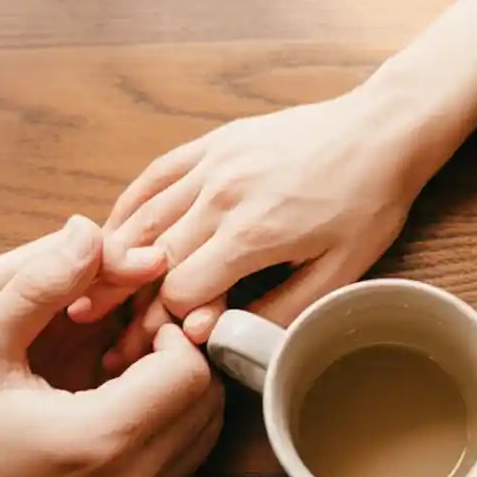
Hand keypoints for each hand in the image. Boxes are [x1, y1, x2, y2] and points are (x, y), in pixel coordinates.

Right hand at [0, 216, 222, 476]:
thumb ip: (41, 284)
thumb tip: (89, 231)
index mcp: (100, 438)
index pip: (189, 371)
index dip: (170, 333)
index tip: (129, 323)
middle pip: (208, 402)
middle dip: (182, 359)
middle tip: (131, 343)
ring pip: (204, 435)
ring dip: (180, 393)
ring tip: (124, 374)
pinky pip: (183, 464)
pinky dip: (170, 427)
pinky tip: (120, 408)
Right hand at [70, 88, 424, 369]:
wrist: (381, 130)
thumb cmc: (367, 204)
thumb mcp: (340, 273)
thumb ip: (277, 311)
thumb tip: (220, 339)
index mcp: (252, 233)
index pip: (178, 291)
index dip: (167, 325)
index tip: (164, 346)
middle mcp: (220, 195)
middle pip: (150, 260)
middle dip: (130, 306)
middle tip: (114, 340)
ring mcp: (211, 163)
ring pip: (142, 219)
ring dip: (116, 261)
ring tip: (95, 294)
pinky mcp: (211, 143)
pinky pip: (153, 177)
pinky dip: (129, 209)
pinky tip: (115, 235)